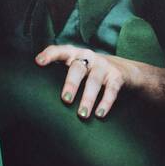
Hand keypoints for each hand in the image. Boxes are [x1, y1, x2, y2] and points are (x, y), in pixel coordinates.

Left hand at [34, 45, 164, 115]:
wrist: (126, 71)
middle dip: (71, 83)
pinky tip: (100, 114)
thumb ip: (61, 75)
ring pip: (94, 82)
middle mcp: (88, 58)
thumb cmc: (92, 73)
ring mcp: (104, 66)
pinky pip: (111, 90)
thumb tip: (38, 96)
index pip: (60, 51)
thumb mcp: (78, 69)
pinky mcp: (117, 76)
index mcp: (75, 55)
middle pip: (77, 68)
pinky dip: (105, 102)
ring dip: (87, 98)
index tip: (39, 62)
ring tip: (82, 115)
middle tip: (65, 99)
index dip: (49, 55)